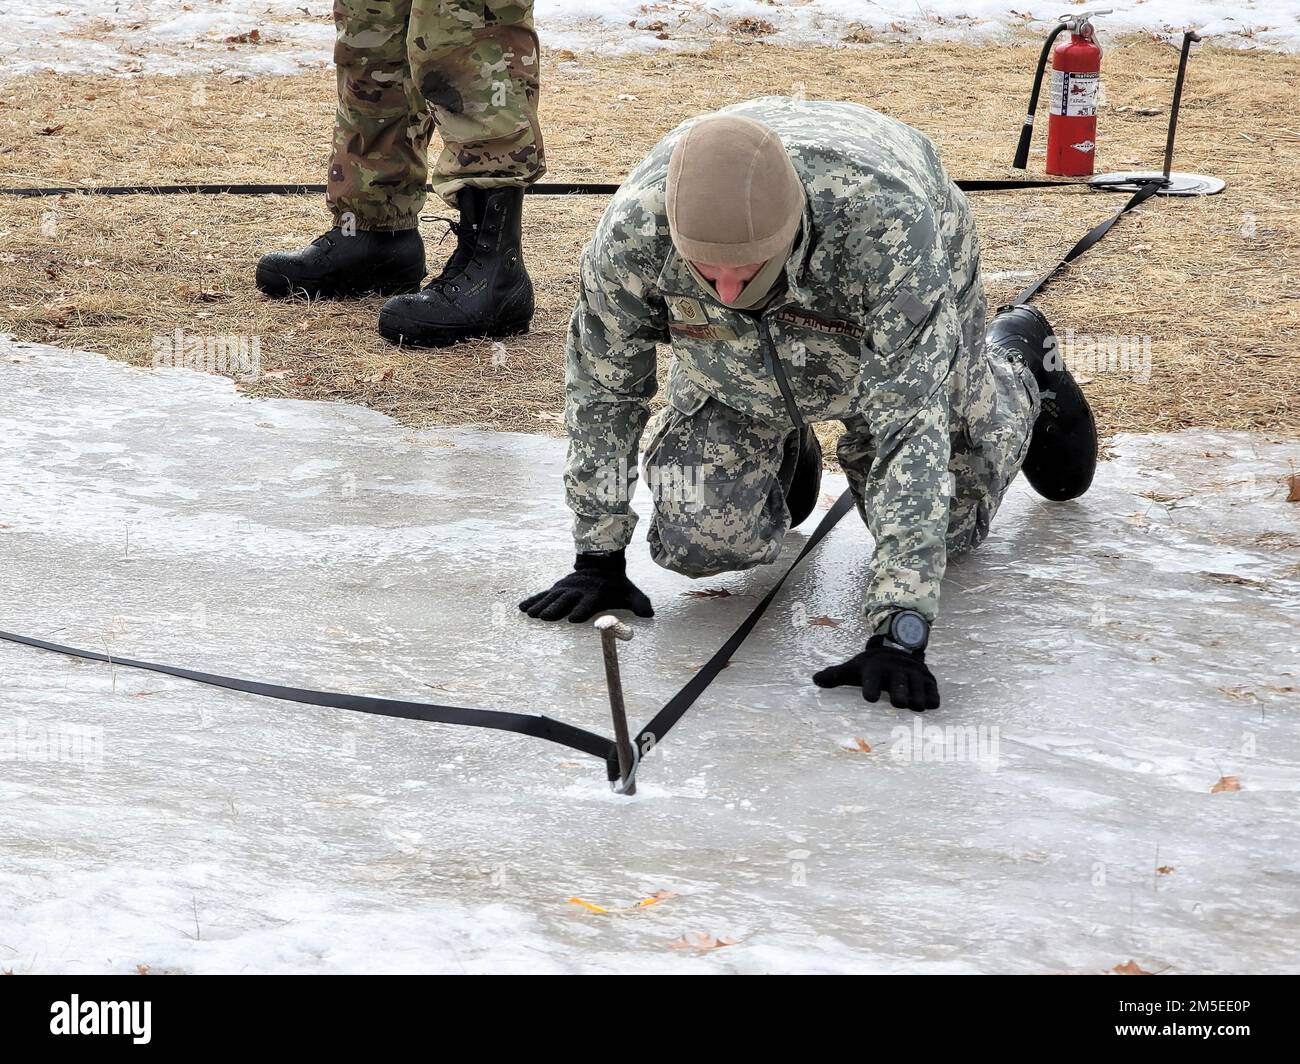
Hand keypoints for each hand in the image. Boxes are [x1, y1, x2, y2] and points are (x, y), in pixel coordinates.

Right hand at [519, 551, 653, 622]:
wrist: (601, 564)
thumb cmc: (616, 585)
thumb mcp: (630, 592)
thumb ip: (639, 603)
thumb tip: (650, 613)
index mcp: (595, 595)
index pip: (588, 604)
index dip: (582, 611)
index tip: (574, 618)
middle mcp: (577, 592)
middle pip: (564, 602)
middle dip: (555, 609)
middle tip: (545, 617)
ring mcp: (565, 590)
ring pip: (551, 598)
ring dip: (540, 606)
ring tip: (531, 614)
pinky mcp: (557, 589)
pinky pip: (543, 595)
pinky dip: (533, 600)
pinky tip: (522, 608)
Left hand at [812, 635, 939, 710]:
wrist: (898, 648)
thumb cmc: (870, 667)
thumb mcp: (852, 669)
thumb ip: (835, 675)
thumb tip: (815, 680)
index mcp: (876, 669)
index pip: (872, 678)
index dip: (870, 687)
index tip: (869, 698)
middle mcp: (896, 670)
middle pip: (899, 682)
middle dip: (900, 692)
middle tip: (899, 703)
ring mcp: (914, 675)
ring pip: (918, 686)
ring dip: (918, 697)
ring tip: (917, 706)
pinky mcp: (928, 680)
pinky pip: (933, 690)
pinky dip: (933, 697)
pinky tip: (933, 705)